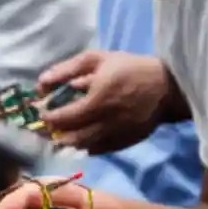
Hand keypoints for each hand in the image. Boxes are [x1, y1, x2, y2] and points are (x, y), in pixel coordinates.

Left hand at [38, 51, 170, 153]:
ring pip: (84, 146)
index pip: (64, 118)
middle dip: (54, 133)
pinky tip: (82, 138)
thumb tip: (41, 83)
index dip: (48, 118)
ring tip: (60, 134)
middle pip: (71, 137)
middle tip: (46, 127)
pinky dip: (87, 146)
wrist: (165, 87)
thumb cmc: (129, 68)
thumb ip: (67, 70)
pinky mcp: (125, 142)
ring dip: (68, 141)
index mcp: (97, 100)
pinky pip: (99, 149)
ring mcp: (116, 135)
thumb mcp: (96, 59)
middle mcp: (106, 122)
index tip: (42, 113)